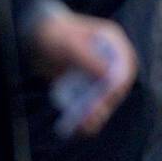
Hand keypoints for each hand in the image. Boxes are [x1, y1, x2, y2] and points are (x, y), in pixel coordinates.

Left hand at [31, 12, 136, 134]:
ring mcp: (97, 73)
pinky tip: (79, 126)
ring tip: (86, 126)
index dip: (121, 81)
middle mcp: (109, 59)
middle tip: (95, 115)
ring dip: (97, 112)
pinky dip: (85, 113)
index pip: (126, 64)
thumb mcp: (70, 44)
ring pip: (104, 97)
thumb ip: (88, 59)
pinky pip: (90, 102)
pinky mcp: (85, 85)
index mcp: (112, 43)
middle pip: (116, 85)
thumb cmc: (54, 34)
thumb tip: (108, 76)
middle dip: (106, 102)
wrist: (35, 37)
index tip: (111, 95)